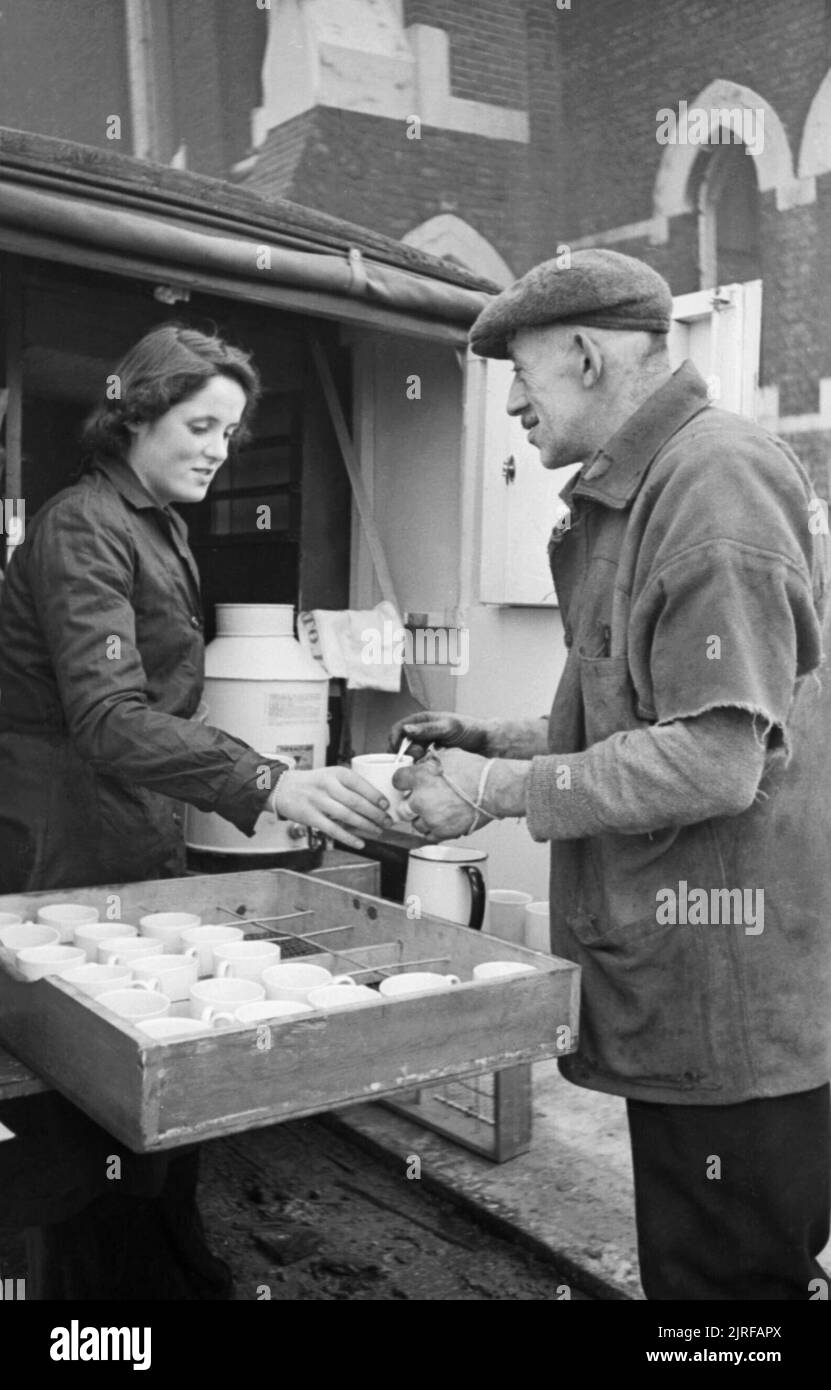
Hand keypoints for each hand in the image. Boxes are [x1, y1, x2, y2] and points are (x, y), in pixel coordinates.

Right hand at [271, 767, 392, 850]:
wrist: (283, 787)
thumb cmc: (313, 783)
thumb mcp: (331, 776)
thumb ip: (350, 786)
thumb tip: (376, 801)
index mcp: (336, 773)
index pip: (360, 784)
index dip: (376, 796)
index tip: (386, 805)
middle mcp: (327, 785)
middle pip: (356, 802)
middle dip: (375, 814)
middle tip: (387, 821)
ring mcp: (318, 801)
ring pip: (347, 816)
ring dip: (365, 826)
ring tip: (377, 831)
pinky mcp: (310, 816)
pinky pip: (333, 829)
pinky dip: (348, 838)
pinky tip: (360, 843)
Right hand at [388, 710, 490, 758]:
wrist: (486, 743)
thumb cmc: (470, 729)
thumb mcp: (449, 727)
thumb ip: (428, 728)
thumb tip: (407, 729)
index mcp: (422, 720)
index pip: (398, 729)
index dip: (394, 741)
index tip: (398, 753)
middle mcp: (422, 732)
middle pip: (401, 744)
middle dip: (404, 754)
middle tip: (415, 760)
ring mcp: (427, 745)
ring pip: (410, 755)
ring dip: (412, 762)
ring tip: (422, 765)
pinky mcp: (432, 757)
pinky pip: (420, 763)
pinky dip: (420, 767)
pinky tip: (428, 770)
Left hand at [393, 748, 491, 840]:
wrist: (494, 789)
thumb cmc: (477, 772)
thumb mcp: (449, 755)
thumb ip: (430, 762)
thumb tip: (423, 763)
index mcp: (420, 777)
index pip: (397, 781)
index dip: (404, 781)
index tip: (409, 783)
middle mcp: (421, 799)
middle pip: (403, 807)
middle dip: (412, 803)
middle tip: (424, 800)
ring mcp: (431, 818)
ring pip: (416, 824)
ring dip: (423, 818)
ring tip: (437, 812)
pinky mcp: (442, 832)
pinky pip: (429, 836)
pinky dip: (434, 830)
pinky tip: (442, 822)